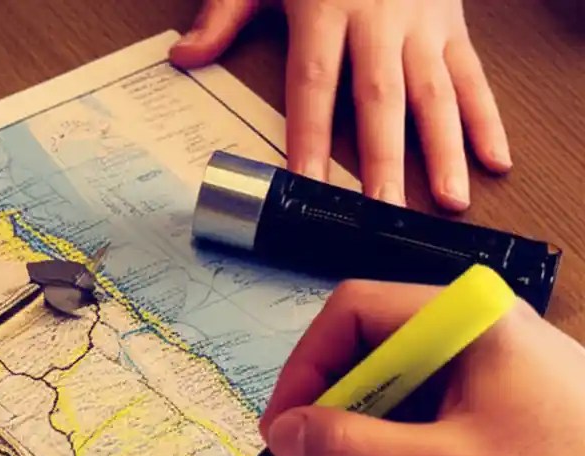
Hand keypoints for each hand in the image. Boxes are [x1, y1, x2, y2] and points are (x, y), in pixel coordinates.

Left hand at [171, 0, 510, 211]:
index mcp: (326, 8)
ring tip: (449, 201)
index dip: (310, 137)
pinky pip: (474, 75)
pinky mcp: (452, 24)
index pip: (314, 84)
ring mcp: (422, 23)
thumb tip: (184, 56)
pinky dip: (487, 118)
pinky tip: (495, 159)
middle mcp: (379, 20)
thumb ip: (223, 14)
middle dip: (384, 160)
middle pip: (380, 98)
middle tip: (384, 212)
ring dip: (445, 149)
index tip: (307, 183)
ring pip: (435, 92)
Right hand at [257, 280, 584, 455]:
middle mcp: (471, 333)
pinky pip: (421, 425)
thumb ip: (348, 448)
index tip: (282, 433)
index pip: (349, 314)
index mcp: (462, 319)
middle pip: (365, 362)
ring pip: (389, 402)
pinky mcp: (499, 411)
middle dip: (324, 430)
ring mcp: (487, 373)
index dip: (303, 373)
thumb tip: (284, 436)